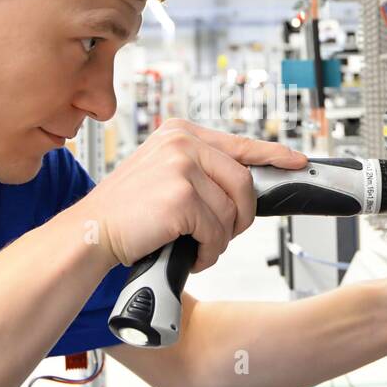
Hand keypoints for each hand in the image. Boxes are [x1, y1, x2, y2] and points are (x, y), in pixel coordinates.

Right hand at [76, 118, 306, 271]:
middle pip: (244, 183)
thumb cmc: (127, 212)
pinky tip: (188, 253)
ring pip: (231, 212)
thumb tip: (244, 185)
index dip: (273, 155)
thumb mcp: (164, 175)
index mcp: (180, 132)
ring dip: (219, 240)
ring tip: (194, 246)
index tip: (296, 162)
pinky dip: (207, 252)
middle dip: (240, 218)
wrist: (90, 232)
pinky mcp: (181, 197)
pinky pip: (216, 232)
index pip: (240, 143)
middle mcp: (182, 142)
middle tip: (221, 235)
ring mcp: (181, 167)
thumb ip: (200, 170)